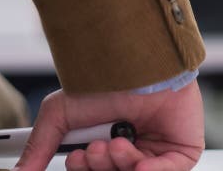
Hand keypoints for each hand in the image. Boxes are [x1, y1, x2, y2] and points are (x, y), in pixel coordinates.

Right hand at [14, 80, 203, 170]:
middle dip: (99, 167)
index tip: (76, 159)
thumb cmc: (105, 80)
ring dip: (120, 163)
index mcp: (105, 142)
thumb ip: (40, 146)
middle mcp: (131, 148)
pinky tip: (140, 162)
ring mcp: (157, 150)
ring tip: (117, 142)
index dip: (84, 169)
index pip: (94, 169)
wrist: (138, 63)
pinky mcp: (181, 152)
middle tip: (95, 150)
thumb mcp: (61, 113)